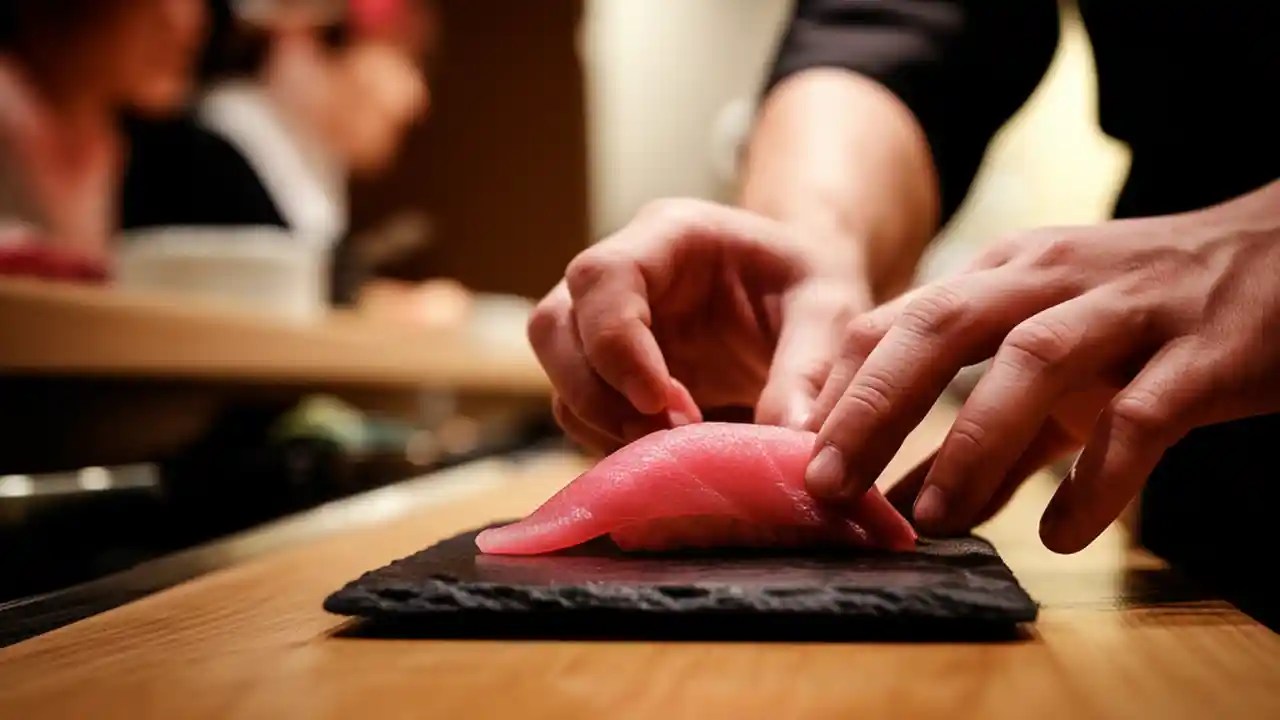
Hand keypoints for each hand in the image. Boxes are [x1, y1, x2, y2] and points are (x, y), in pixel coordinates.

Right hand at [529, 198, 870, 454]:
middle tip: (666, 435)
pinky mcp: (604, 370)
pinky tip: (664, 456)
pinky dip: (607, 439)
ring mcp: (601, 321)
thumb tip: (786, 439)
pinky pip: (576, 409)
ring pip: (555, 371)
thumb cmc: (810, 289)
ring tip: (670, 452)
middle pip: (554, 324)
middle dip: (596, 392)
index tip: (664, 403)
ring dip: (598, 421)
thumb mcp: (831, 313)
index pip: (604, 278)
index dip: (617, 345)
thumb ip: (809, 369)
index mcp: (669, 234)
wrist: (800, 301)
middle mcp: (619, 272)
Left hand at [804, 181, 1279, 552]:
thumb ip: (993, 433)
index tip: (791, 457)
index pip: (897, 320)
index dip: (839, 388)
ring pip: (1033, 360)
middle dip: (874, 405)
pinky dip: (1096, 479)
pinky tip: (1060, 532)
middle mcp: (1053, 278)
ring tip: (932, 515)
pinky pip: (1142, 417)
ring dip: (973, 440)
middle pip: (942, 327)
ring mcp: (1129, 310)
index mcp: (1005, 273)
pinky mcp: (1205, 353)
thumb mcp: (1059, 357)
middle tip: (826, 482)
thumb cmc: (1147, 313)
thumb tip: (911, 504)